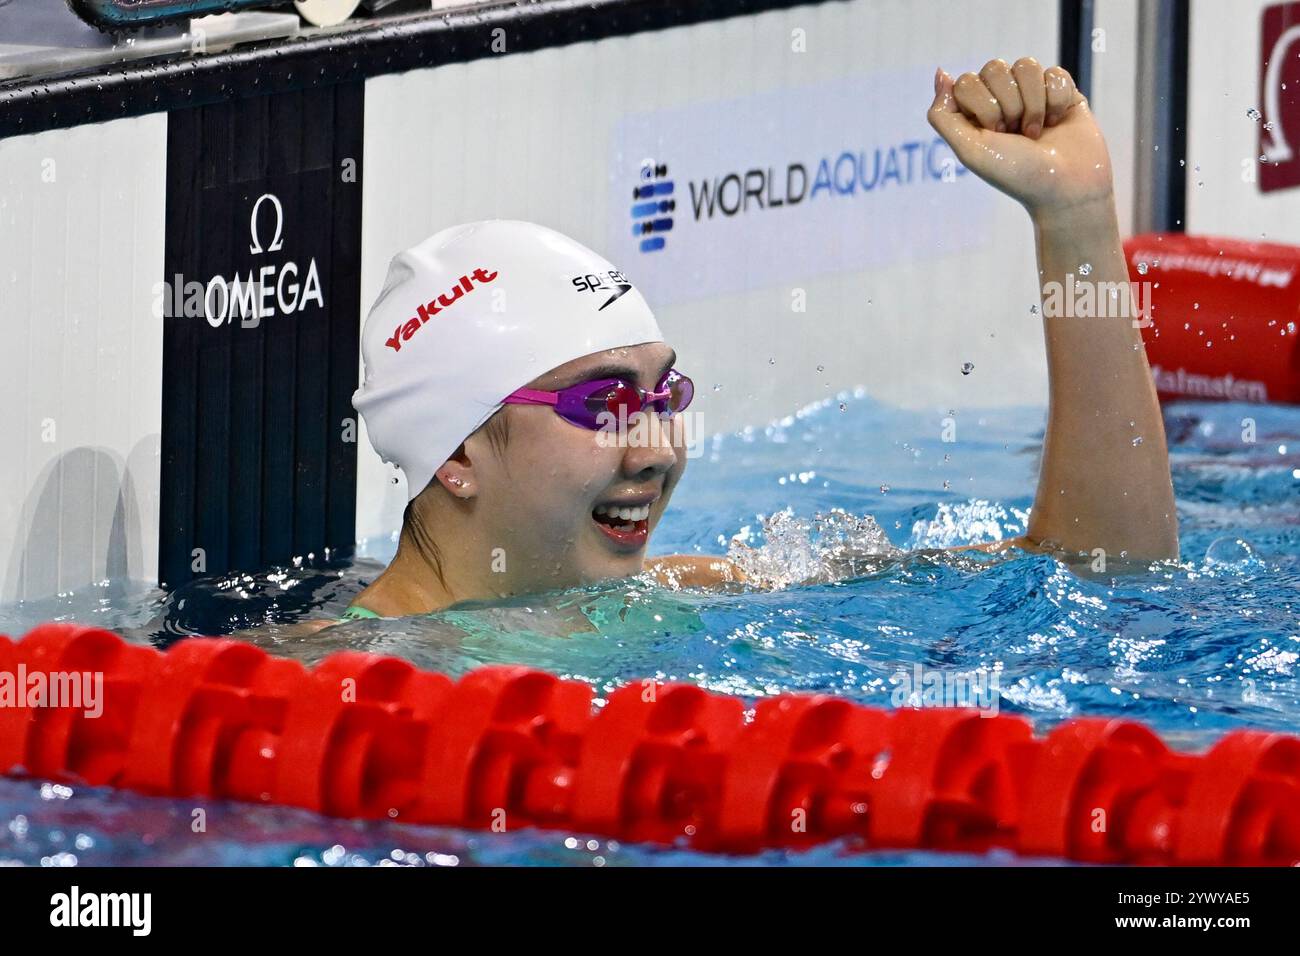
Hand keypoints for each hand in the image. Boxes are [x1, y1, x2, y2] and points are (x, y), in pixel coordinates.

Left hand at [927, 58, 1113, 216]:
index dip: (982, 106)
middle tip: (1016, 135)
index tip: (994, 134)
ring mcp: (1031, 94)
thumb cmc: (1016, 173)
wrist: (1067, 186)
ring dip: (1033, 103)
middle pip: (995, 68)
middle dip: (1008, 105)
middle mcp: (1001, 100)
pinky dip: (1057, 100)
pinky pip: (1055, 73)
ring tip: (1037, 132)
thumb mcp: (970, 150)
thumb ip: (943, 115)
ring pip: (1026, 65)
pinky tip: (1056, 122)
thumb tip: (940, 73)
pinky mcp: (1061, 91)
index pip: (966, 81)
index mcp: (974, 113)